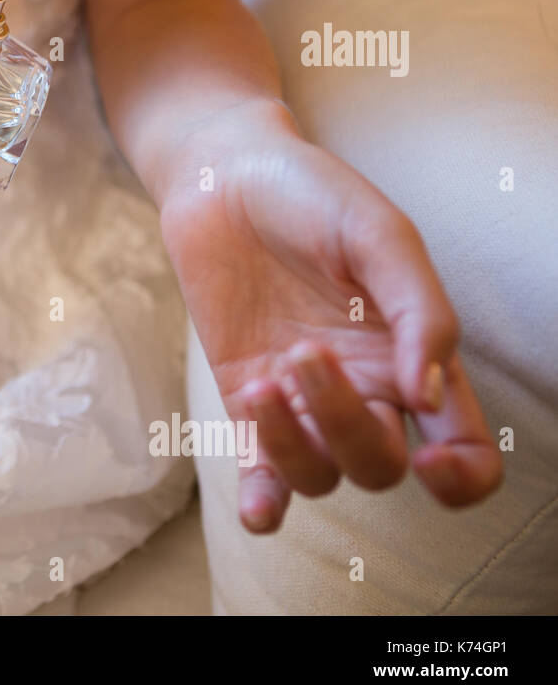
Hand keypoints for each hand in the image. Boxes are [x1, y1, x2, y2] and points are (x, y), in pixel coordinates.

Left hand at [158, 100, 501, 531]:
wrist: (225, 176)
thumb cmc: (315, 197)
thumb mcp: (381, 238)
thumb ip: (418, 312)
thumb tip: (428, 397)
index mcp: (413, 355)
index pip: (460, 446)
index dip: (461, 476)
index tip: (434, 458)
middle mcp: (363, 389)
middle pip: (379, 465)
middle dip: (346, 427)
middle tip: (307, 351)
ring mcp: (300, 399)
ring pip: (319, 475)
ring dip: (294, 445)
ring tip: (265, 379)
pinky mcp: (245, 395)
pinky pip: (259, 473)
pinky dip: (261, 503)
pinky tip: (256, 508)